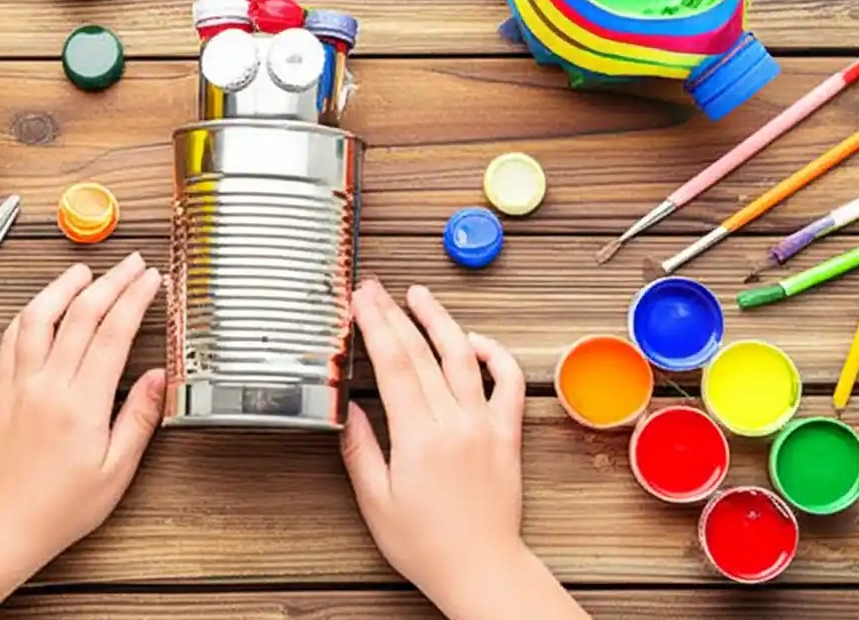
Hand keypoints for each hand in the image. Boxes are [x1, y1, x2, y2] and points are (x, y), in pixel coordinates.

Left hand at [0, 252, 165, 556]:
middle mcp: (48, 386)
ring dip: (63, 287)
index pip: (113, 333)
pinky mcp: (2, 390)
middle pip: (80, 315)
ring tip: (85, 271)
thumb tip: (158, 377)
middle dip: (111, 282)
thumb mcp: (116, 470)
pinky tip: (42, 305)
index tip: (151, 279)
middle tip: (132, 264)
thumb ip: (139, 418)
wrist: (5, 524)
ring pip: (39, 318)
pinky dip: (29, 313)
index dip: (135, 299)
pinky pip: (12, 339)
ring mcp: (20, 384)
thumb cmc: (62, 506)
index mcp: (81, 404)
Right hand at [341, 281, 586, 619]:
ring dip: (441, 321)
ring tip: (420, 296)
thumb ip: (360, 450)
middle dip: (395, 314)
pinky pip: (509, 383)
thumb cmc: (427, 544)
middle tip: (376, 289)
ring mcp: (485, 425)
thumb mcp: (376, 501)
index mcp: (418, 438)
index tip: (362, 299)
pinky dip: (495, 355)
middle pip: (422, 353)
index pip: (394, 365)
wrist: (480, 568)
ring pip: (464, 357)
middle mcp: (455, 423)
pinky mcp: (507, 434)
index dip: (376, 325)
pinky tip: (474, 340)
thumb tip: (349, 409)